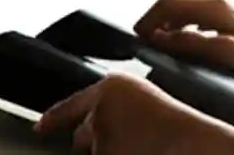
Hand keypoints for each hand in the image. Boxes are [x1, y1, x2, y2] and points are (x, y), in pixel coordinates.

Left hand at [34, 72, 233, 154]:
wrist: (193, 144)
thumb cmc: (182, 127)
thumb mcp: (148, 103)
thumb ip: (120, 107)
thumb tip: (101, 122)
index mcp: (113, 86)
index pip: (71, 105)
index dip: (53, 118)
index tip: (40, 127)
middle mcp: (99, 107)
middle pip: (83, 133)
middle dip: (95, 143)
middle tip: (131, 144)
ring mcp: (99, 135)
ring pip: (96, 154)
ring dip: (112, 154)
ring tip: (146, 148)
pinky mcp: (104, 154)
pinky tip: (142, 152)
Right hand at [134, 0, 233, 90]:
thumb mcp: (229, 54)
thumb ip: (194, 44)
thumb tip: (164, 37)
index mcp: (216, 8)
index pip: (168, 4)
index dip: (147, 20)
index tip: (137, 37)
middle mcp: (220, 6)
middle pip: (175, 7)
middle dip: (155, 23)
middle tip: (145, 44)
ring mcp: (227, 14)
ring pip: (186, 14)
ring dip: (169, 28)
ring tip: (161, 47)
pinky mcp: (233, 25)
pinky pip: (198, 23)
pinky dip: (184, 32)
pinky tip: (188, 48)